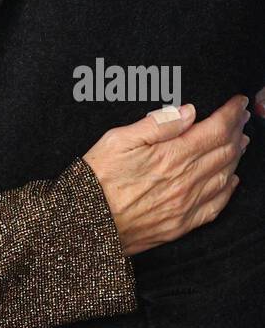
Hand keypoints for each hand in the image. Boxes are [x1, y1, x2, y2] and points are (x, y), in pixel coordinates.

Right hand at [83, 94, 249, 255]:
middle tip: (243, 117)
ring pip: (224, 177)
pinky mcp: (180, 225)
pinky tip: (232, 180)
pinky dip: (229, 190)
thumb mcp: (118, 139)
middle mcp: (184, 182)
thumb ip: (157, 124)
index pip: (214, 130)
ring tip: (241, 141)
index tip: (239, 102)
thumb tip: (189, 111)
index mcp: (170, 156)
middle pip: (224, 152)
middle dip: (237, 130)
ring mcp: (185, 206)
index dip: (231, 114)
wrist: (84, 225)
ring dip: (236, 156)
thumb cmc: (96, 178)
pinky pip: (215, 207)